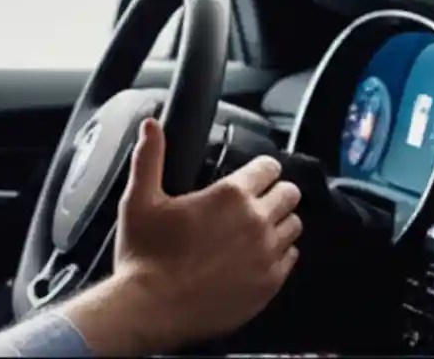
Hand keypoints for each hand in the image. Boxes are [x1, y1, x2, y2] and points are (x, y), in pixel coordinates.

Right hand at [63, 118, 301, 354]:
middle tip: (257, 200)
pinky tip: (257, 255)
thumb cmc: (143, 255)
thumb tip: (151, 124)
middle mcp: (256, 221)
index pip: (269, 167)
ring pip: (294, 225)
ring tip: (257, 228)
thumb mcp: (139, 199)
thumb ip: (149, 157)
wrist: (151, 309)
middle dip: (275, 192)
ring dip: (279, 222)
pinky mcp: (269, 284)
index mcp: (229, 195)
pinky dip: (279, 253)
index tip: (253, 174)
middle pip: (289, 193)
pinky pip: (291, 258)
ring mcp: (267, 254)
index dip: (260, 168)